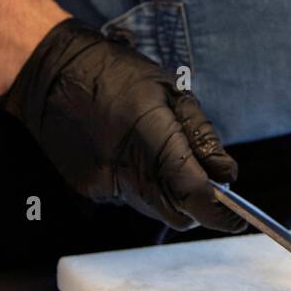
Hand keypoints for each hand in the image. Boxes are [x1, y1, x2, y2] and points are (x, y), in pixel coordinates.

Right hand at [0, 17, 245, 231]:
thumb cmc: (116, 72)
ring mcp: (103, 183)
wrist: (52, 72)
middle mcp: (125, 169)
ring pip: (154, 208)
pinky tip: (134, 153)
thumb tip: (227, 174)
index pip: (194, 193)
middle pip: (177, 213)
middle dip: (198, 206)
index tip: (237, 218)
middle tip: (209, 183)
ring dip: (170, 194)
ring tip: (164, 155)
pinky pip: (129, 198)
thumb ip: (201, 136)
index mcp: (151, 138)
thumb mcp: (170, 90)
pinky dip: (143, 185)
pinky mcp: (88, 188)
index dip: (220, 213)